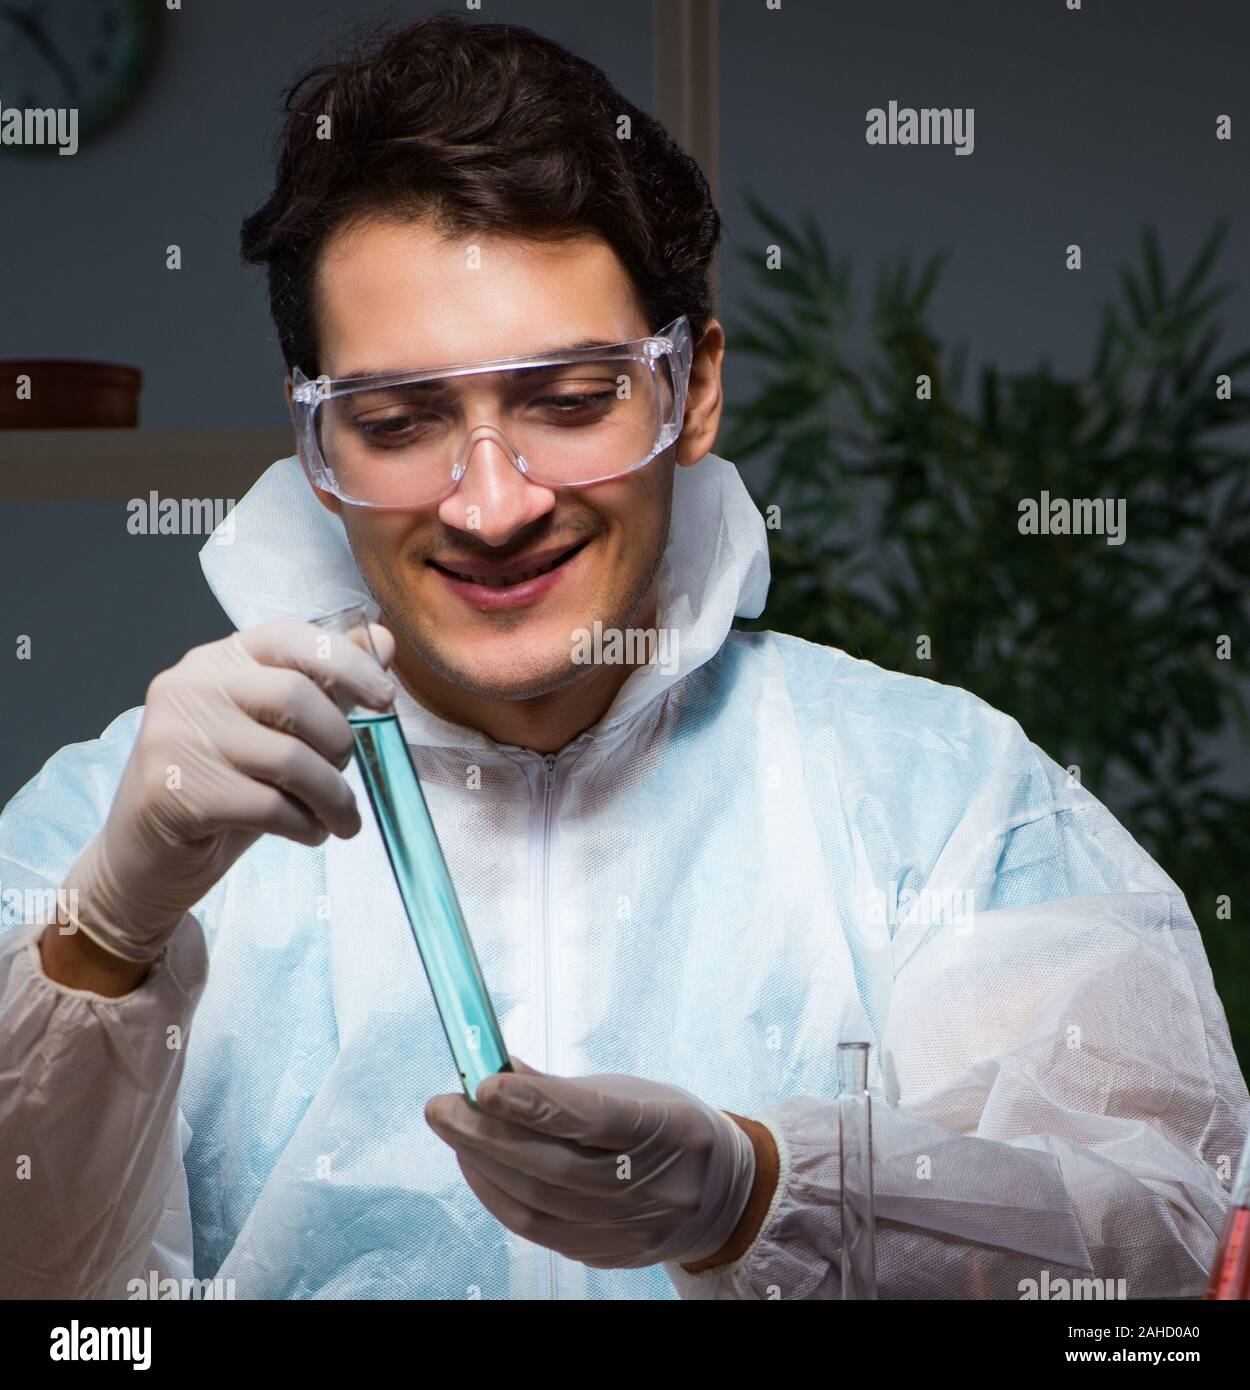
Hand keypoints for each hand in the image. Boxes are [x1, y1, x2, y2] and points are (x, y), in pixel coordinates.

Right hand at [63, 618, 395, 963]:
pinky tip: (309, 832)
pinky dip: (307, 825)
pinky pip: (270, 806)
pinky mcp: (174, 791)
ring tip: (341, 817)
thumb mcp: (278, 731)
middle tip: (345, 773)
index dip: (348, 663)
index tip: (385, 699)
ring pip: (290, 760)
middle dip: (339, 743)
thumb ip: (327, 685)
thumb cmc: (223, 788)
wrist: (148, 859)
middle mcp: (191, 686)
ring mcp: (176, 736)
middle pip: (296, 698)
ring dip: (333, 796)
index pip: (290, 638)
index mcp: (219, 660)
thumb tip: (385, 641)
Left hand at [425, 1058, 756, 1268]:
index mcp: (665, 1129)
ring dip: (484, 1166)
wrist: (722, 1194)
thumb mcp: (632, 1091)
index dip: (534, 1102)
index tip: (484, 1082)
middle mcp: (650, 1187)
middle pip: (552, 1168)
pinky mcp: (609, 1256)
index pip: (590, 1119)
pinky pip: (539, 1231)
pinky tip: (479, 1168)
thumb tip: (496, 1067)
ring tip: (454, 1130)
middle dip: (487, 1136)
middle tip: (442, 1106)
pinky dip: (500, 1197)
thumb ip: (563, 1088)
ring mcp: (629, 1230)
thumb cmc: (668, 1127)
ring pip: (538, 1204)